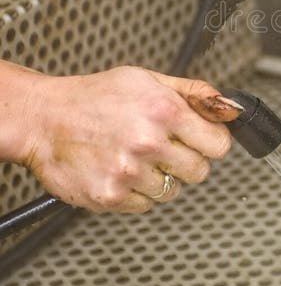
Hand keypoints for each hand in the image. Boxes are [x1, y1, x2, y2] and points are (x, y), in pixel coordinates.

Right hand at [20, 66, 240, 212]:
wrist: (44, 119)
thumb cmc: (94, 97)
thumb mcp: (148, 80)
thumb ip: (195, 94)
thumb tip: (231, 107)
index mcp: (164, 111)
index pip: (219, 145)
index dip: (210, 142)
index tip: (199, 139)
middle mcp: (149, 143)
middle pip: (200, 171)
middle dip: (186, 160)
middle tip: (161, 147)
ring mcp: (130, 173)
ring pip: (173, 191)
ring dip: (159, 177)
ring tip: (133, 155)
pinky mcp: (111, 197)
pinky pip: (146, 205)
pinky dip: (136, 192)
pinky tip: (119, 170)